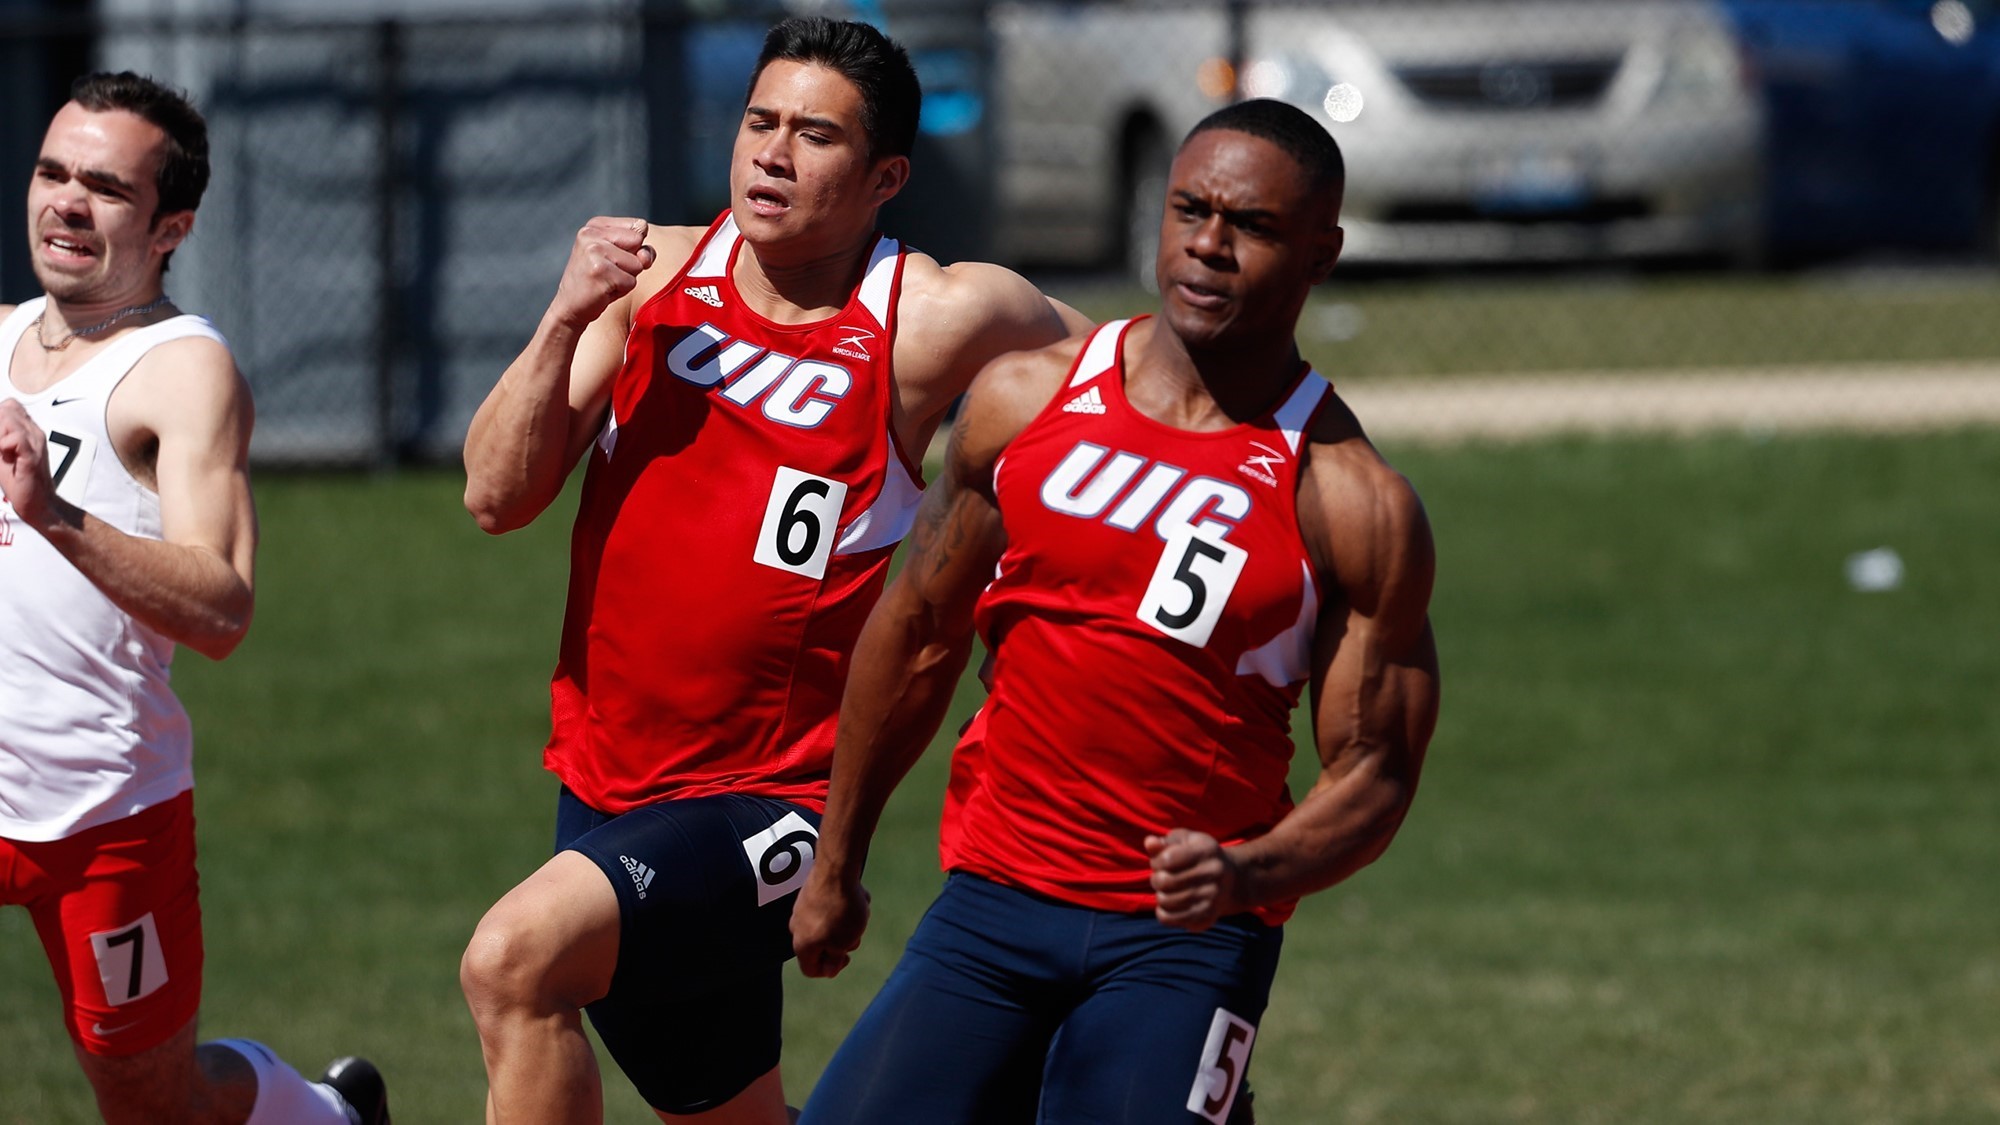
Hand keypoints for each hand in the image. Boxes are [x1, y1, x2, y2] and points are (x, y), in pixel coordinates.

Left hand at [0, 399, 55, 529]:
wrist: (39, 505)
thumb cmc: (18, 480)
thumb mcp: (2, 453)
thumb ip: (0, 439)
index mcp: (28, 430)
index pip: (10, 405)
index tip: (0, 441)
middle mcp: (34, 433)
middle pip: (7, 408)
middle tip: (1, 448)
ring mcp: (35, 443)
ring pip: (8, 418)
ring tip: (2, 452)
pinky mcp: (32, 457)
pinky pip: (15, 438)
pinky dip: (4, 444)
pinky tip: (5, 455)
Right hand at [548, 216, 654, 331]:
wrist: (570, 306)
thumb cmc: (599, 281)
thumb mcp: (621, 259)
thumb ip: (641, 250)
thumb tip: (645, 257)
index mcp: (596, 224)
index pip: (640, 226)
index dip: (635, 247)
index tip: (612, 257)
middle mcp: (591, 233)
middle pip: (638, 241)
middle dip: (631, 262)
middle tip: (608, 271)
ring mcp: (594, 250)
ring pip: (637, 264)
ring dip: (626, 278)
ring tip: (605, 280)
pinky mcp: (598, 270)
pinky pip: (631, 281)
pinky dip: (622, 290)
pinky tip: (603, 289)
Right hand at [791, 868, 870, 978]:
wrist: (835, 871)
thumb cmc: (840, 912)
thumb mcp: (843, 943)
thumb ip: (834, 960)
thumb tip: (829, 970)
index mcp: (802, 945)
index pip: (811, 970)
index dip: (829, 970)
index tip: (845, 957)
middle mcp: (796, 928)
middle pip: (820, 946)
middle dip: (841, 942)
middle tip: (855, 932)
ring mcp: (801, 909)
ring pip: (827, 925)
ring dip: (846, 923)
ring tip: (859, 910)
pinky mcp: (810, 893)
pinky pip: (829, 907)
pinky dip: (843, 907)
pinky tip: (857, 896)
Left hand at [1145, 828, 1243, 931]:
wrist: (1231, 880)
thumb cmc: (1199, 855)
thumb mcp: (1185, 841)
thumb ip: (1165, 842)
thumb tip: (1149, 842)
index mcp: (1207, 851)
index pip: (1168, 859)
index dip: (1156, 861)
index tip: (1160, 862)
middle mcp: (1213, 874)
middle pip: (1165, 881)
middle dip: (1156, 879)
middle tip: (1161, 878)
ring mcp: (1212, 898)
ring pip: (1165, 901)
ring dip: (1160, 895)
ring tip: (1168, 890)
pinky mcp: (1206, 917)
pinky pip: (1170, 919)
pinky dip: (1163, 912)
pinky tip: (1170, 905)